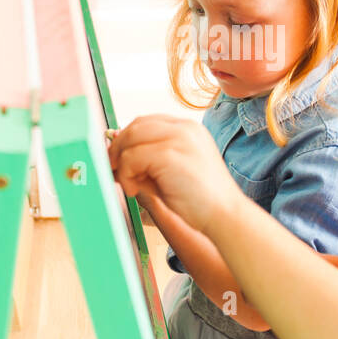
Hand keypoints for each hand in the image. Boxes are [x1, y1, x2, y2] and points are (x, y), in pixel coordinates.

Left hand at [107, 114, 241, 235]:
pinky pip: (132, 157)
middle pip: (135, 126)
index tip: (117, 160)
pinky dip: (125, 175)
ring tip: (131, 185)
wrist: (225, 216)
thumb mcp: (170, 173)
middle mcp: (184, 128)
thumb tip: (112, 158)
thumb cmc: (200, 200)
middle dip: (118, 149)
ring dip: (121, 164)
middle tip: (115, 173)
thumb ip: (146, 161)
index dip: (126, 139)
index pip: (147, 122)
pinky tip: (136, 190)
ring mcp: (178, 138)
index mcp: (188, 129)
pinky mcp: (170, 154)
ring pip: (130, 138)